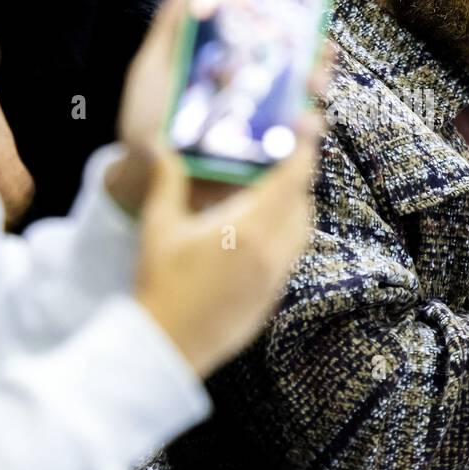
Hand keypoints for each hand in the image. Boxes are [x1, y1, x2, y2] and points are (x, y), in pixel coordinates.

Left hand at [106, 0, 334, 214]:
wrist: (140, 179)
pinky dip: (305, 132)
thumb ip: (172, 28)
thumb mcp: (154, 69)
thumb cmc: (146, 122)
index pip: (268, 36)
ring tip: (313, 81)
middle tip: (317, 44)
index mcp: (231, 66)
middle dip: (313, 52)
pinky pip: (297, 145)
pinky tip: (305, 122)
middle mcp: (254, 93)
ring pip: (303, 100)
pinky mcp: (265, 161)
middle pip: (296, 65)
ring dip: (314, 87)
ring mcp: (262, 127)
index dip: (289, 15)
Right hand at [133, 117, 321, 376]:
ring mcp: (276, 276)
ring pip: (302, 230)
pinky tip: (263, 230)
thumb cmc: (159, 283)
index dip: (303, 147)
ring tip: (276, 188)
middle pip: (302, 201)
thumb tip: (163, 142)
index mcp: (249, 227)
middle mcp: (272, 250)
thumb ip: (168, 180)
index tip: (309, 124)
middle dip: (298, 174)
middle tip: (286, 152)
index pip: (291, 177)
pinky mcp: (273, 297)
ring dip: (296, 205)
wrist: (166, 345)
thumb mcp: (160, 226)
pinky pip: (292, 255)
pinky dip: (287, 234)